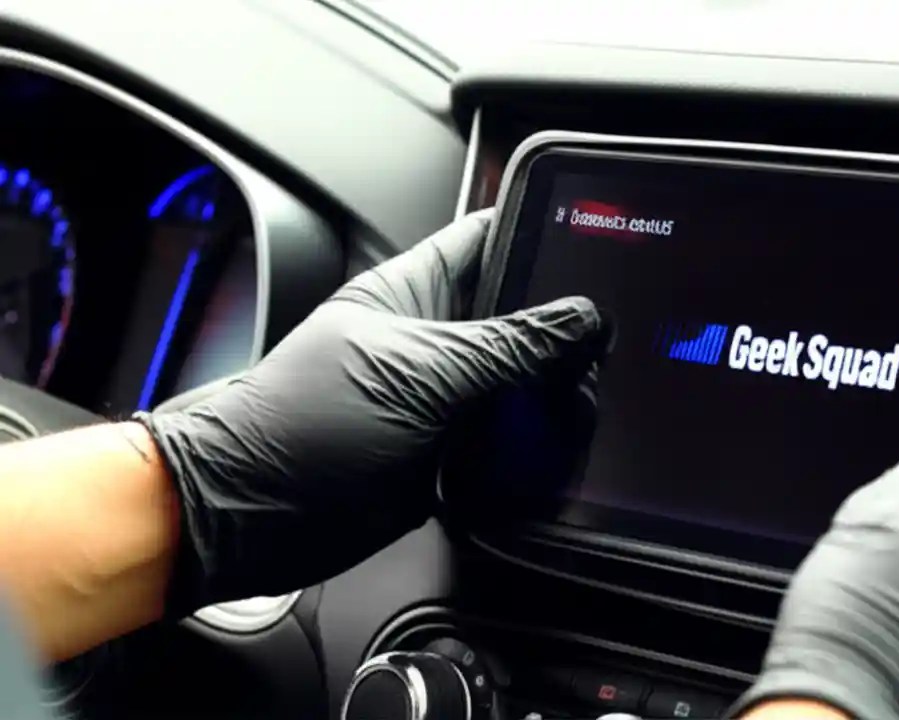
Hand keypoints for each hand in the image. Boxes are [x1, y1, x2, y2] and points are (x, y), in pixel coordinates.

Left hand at [139, 210, 606, 613]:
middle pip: (518, 316)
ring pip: (521, 382)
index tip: (600, 239)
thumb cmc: (299, 422)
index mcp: (415, 289)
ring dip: (554, 390)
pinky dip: (535, 445)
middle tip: (609, 337)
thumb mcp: (419, 370)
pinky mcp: (449, 455)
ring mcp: (443, 398)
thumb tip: (581, 320)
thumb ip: (508, 346)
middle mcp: (433, 339)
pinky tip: (565, 442)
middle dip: (563, 325)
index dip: (542, 232)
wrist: (256, 514)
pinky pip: (509, 442)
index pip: (489, 238)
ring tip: (592, 393)